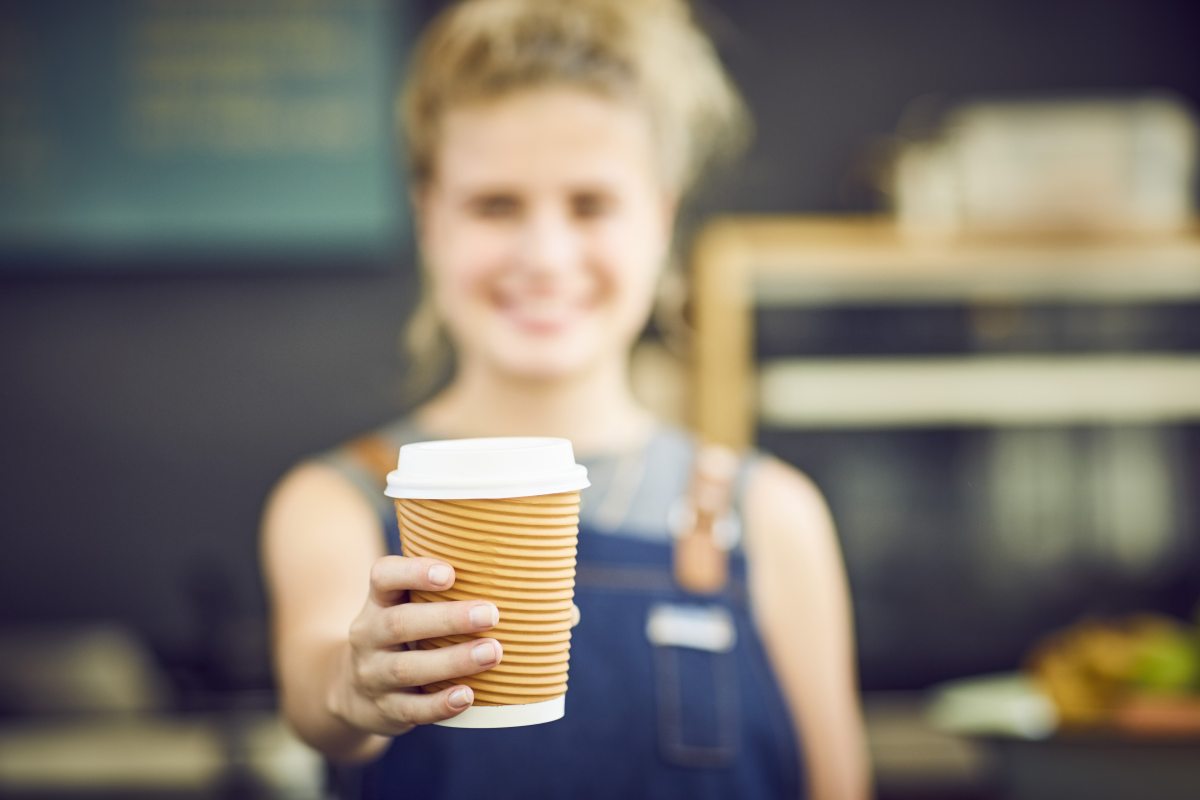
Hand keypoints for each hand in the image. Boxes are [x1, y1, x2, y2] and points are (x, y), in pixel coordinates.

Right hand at [331, 555, 502, 733]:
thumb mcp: (404, 606)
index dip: (413, 572)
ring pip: (407, 668)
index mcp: (378, 601)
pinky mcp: (385, 709)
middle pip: (400, 623)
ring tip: (492, 652)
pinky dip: (440, 704)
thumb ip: (439, 590)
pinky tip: (468, 695)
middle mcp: (369, 635)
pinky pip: (411, 709)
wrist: (354, 690)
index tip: (450, 573)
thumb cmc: (402, 635)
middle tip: (491, 614)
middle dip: (448, 619)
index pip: (383, 577)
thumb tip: (509, 571)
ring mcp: (373, 675)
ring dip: (452, 661)